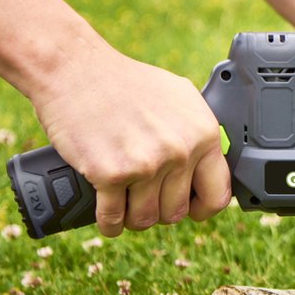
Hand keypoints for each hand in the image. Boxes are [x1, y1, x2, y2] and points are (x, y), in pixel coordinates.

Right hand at [30, 47, 231, 236]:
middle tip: (147, 200)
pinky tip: (107, 217)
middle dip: (161, 210)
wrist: (76, 71)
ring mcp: (145, 164)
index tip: (192, 209)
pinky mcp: (109, 173)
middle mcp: (179, 151)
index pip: (218, 194)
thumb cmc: (125, 82)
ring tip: (127, 205)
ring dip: (133, 218)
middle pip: (176, 212)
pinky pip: (112, 218)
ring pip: (145, 219)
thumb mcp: (179, 97)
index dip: (203, 208)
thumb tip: (210, 161)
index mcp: (203, 133)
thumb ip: (196, 130)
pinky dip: (108, 223)